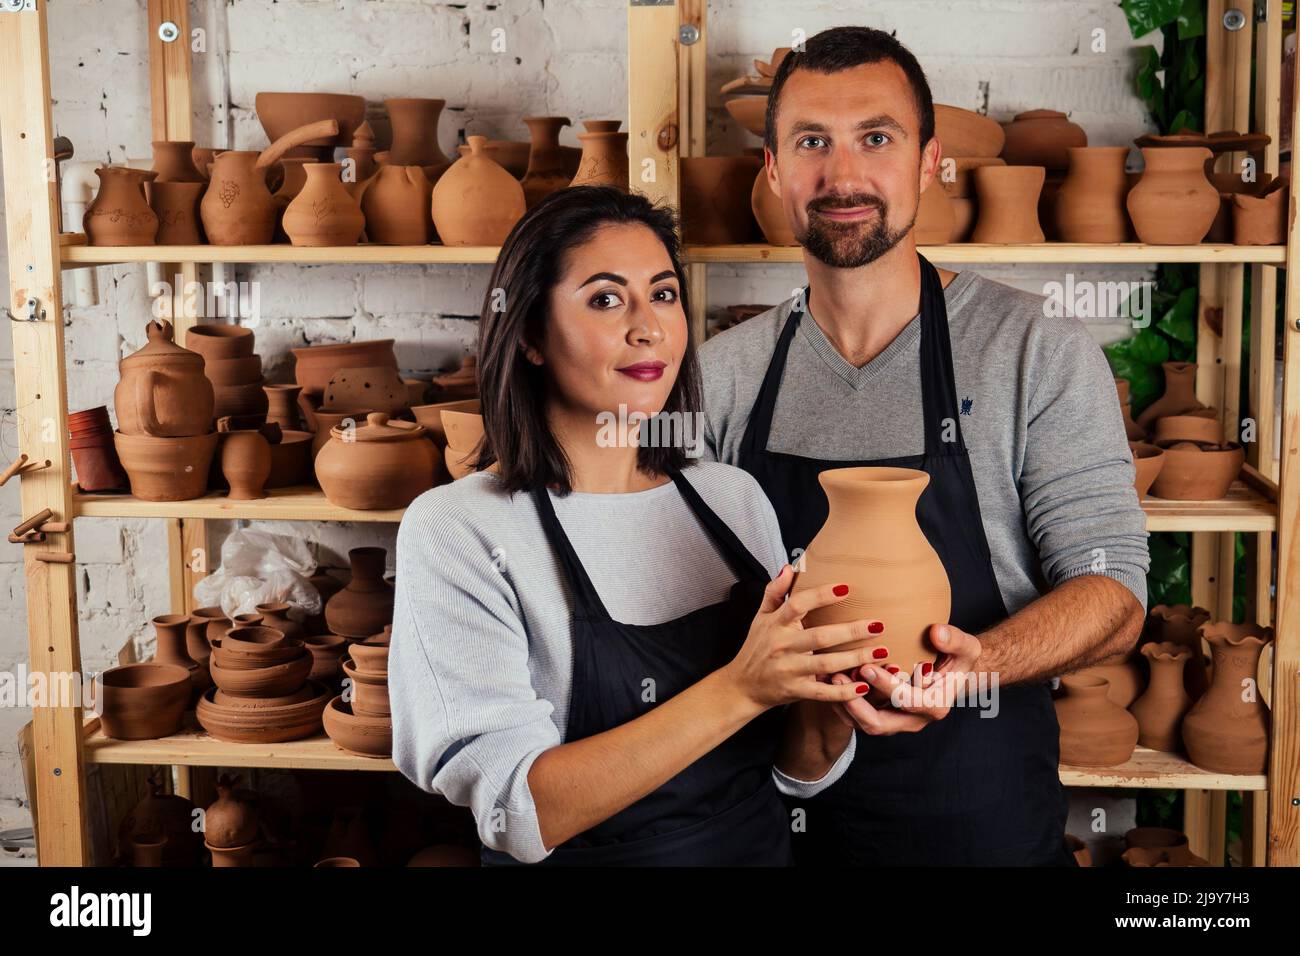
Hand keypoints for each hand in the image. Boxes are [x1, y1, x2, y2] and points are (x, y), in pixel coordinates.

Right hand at [719, 565, 887, 711]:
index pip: (797, 605)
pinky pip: (822, 692)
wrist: (742, 686)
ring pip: (826, 664)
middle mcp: (783, 646)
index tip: (845, 589)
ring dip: (855, 659)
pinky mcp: (796, 691)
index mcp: (776, 625)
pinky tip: (864, 686)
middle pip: (819, 637)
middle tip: (878, 624)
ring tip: (881, 650)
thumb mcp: (760, 617)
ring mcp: (790, 670)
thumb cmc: (755, 648)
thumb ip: (774, 591)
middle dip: (851, 631)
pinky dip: (843, 692)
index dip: (820, 596)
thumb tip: (789, 567)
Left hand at [829, 622, 983, 735]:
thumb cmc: (958, 658)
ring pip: (862, 724)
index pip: (907, 702)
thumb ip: (954, 640)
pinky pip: (856, 718)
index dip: (886, 687)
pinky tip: (826, 680)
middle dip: (855, 703)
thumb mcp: (965, 647)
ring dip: (842, 703)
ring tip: (827, 677)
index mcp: (935, 706)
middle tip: (837, 676)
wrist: (952, 672)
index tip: (867, 666)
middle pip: (879, 724)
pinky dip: (840, 702)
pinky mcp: (882, 717)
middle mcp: (913, 720)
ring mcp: (896, 722)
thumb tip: (937, 633)